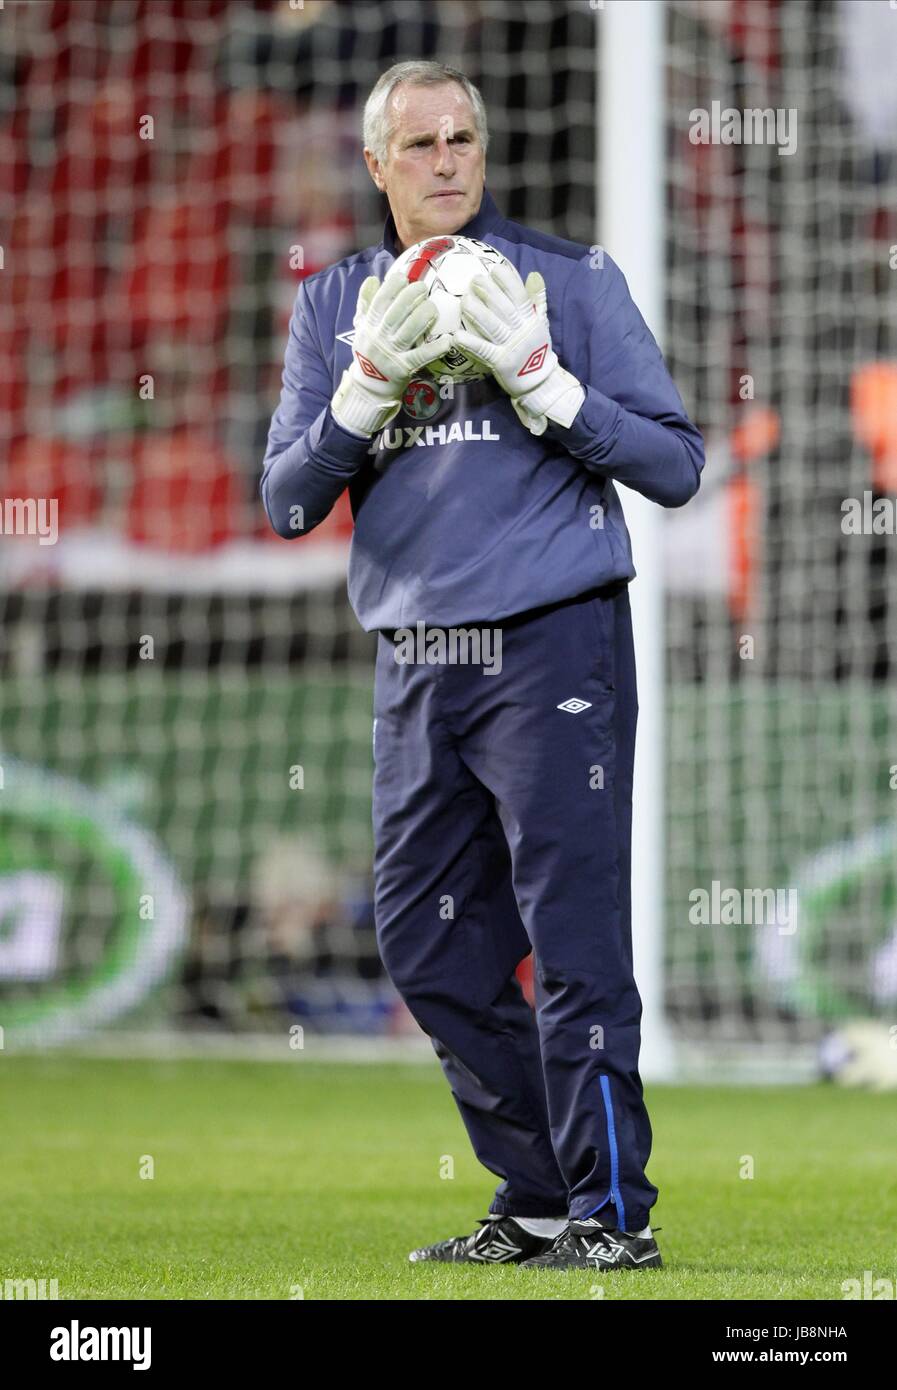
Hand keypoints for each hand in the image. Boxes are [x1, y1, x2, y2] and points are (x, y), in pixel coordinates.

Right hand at [331, 272, 452, 435]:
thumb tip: (372, 279)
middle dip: (408, 298)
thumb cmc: (368, 352)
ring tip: (433, 307)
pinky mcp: (404, 369)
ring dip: (422, 318)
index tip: (403, 277)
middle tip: (422, 287)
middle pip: (394, 315)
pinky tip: (449, 341)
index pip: (379, 303)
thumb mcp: (362, 327)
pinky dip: (435, 349)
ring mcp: (392, 354)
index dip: (390, 289)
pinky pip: (421, 357)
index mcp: (369, 326)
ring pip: (408, 333)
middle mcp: (379, 339)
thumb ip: (365, 304)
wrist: (369, 387)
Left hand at [455, 260, 584, 435]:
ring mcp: (511, 347)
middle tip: (475, 279)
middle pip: (504, 309)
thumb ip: (538, 298)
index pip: (520, 297)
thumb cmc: (537, 347)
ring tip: (465, 301)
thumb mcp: (541, 321)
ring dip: (478, 314)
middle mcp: (521, 331)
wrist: (540, 381)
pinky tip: (457, 335)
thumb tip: (534, 274)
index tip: (495, 269)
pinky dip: (471, 343)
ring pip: (493, 327)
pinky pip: (484, 351)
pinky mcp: (500, 363)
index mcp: (531, 319)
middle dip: (490, 293)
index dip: (508, 282)